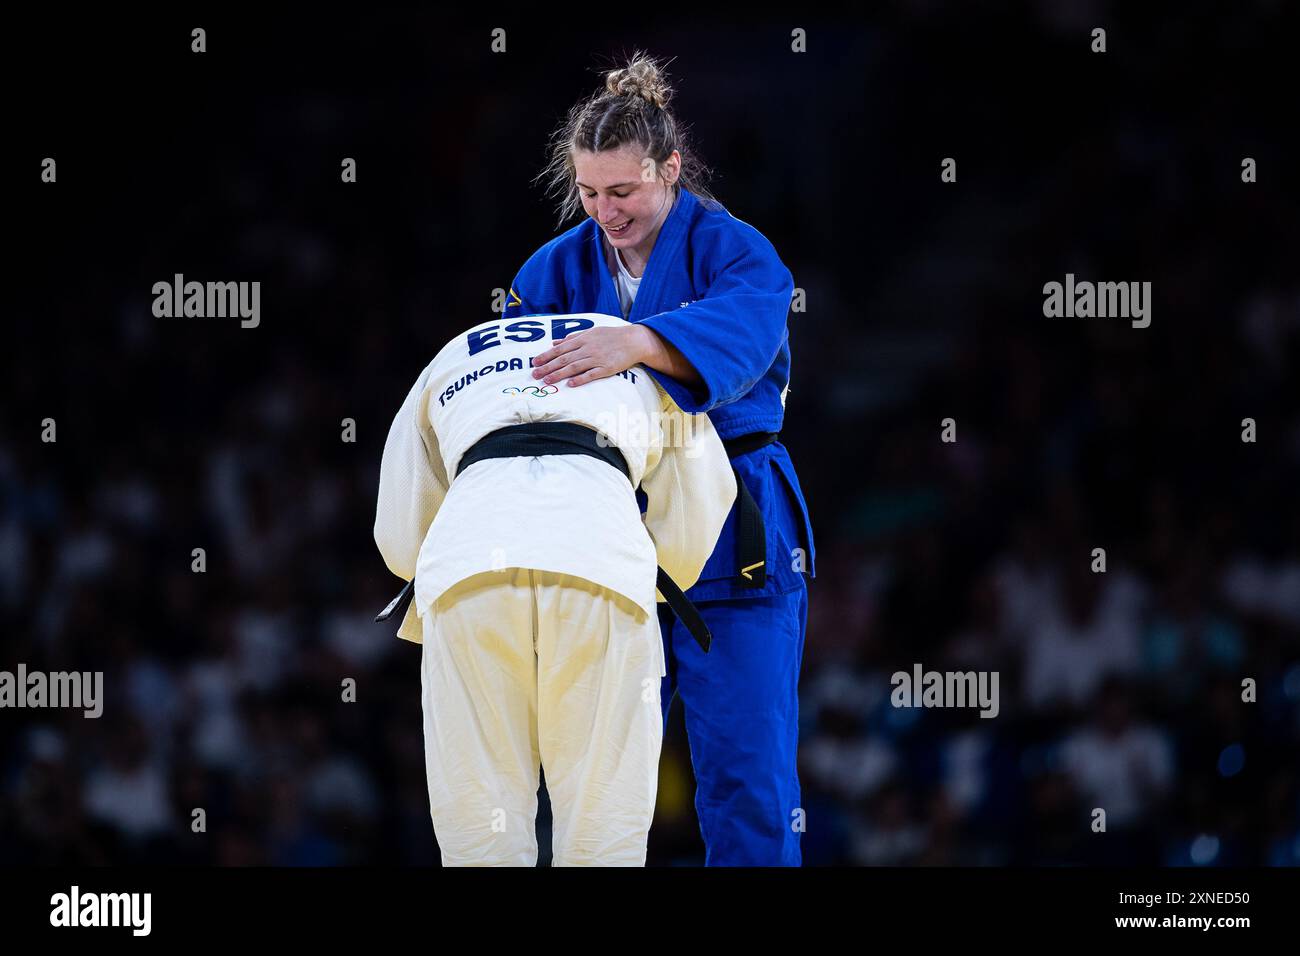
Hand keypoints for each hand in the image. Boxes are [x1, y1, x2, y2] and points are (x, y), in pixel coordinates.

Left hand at [530, 325, 650, 387]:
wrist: (634, 340)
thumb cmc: (611, 336)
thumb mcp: (590, 332)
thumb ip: (572, 338)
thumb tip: (554, 342)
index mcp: (583, 339)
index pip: (560, 348)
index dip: (547, 356)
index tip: (535, 362)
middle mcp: (588, 348)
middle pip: (564, 358)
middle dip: (548, 366)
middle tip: (535, 374)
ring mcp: (597, 358)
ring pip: (574, 367)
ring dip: (559, 374)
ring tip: (547, 380)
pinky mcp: (607, 368)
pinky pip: (591, 374)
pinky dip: (580, 379)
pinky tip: (570, 384)